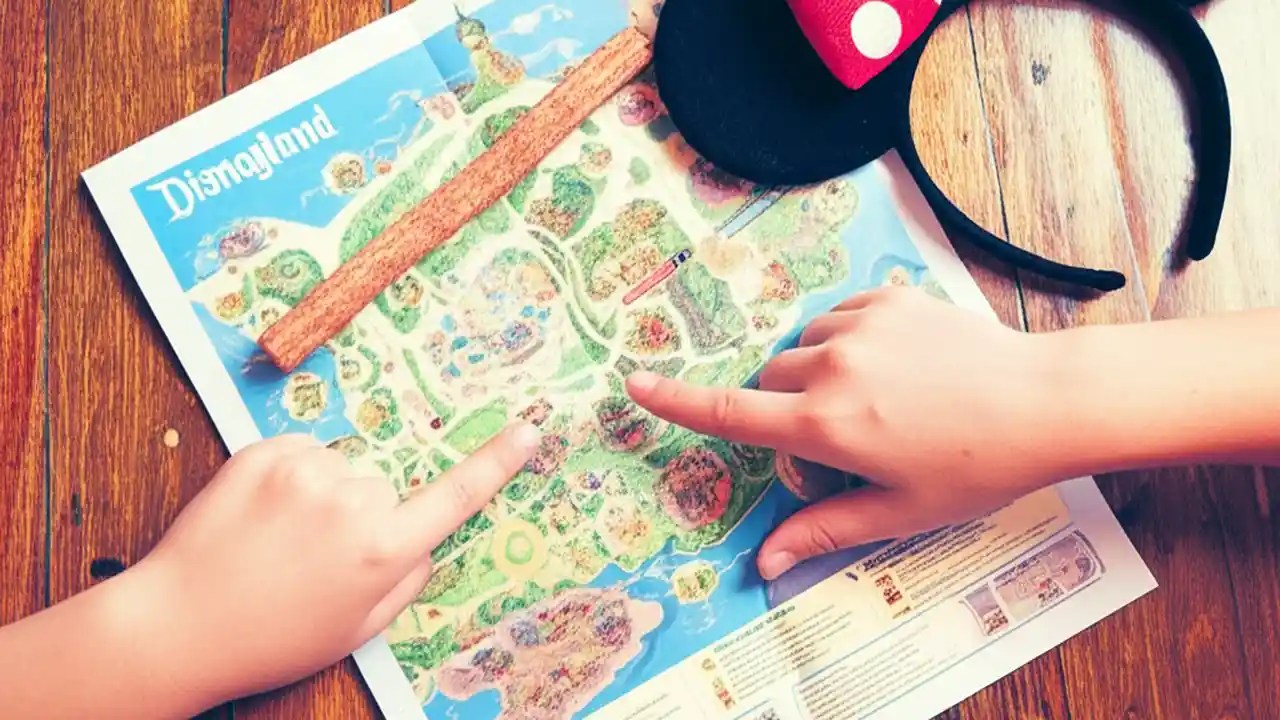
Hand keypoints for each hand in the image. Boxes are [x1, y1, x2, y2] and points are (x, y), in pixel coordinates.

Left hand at [128, 423, 540, 708]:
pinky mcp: (264, 453)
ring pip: (342, 469)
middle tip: (317, 556)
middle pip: (384, 488)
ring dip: (323, 493)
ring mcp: (306, 472)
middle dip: (365, 513)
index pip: (458, 497)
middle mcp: (352, 502)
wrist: (177, 625)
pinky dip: (289, 476)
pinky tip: (261, 515)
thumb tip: (423, 541)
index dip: (498, 463)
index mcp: (382, 550)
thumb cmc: (272, 638)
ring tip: (279, 538)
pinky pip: (302, 452)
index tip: (529, 432)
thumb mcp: (357, 629)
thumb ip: (406, 581)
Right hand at [627, 287, 1066, 580]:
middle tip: (838, 439)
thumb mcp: (898, 511)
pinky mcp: (887, 299)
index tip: (635, 385)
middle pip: (768, 383)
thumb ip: (822, 528)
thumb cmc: (974, 468)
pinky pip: (837, 318)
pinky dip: (847, 341)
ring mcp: (860, 327)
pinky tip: (892, 365)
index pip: (731, 415)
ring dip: (816, 373)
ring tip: (875, 398)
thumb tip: (763, 563)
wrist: (1043, 401)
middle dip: (783, 410)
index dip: (676, 402)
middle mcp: (833, 369)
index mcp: (828, 425)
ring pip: (802, 350)